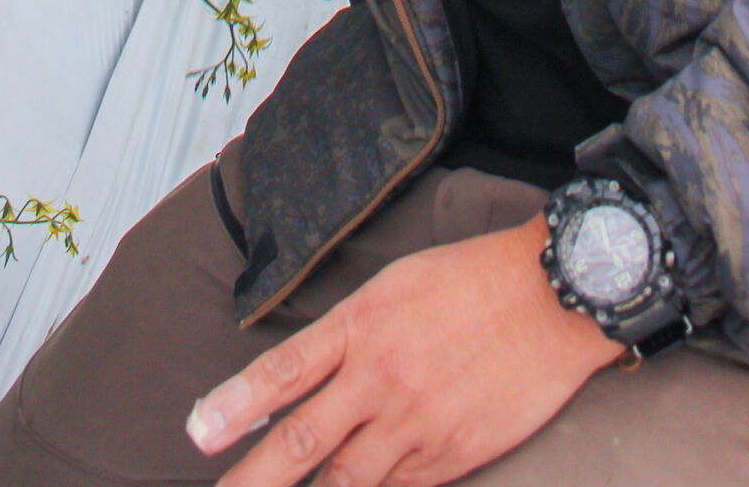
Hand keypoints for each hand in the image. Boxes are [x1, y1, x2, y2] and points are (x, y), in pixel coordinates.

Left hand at [187, 217, 620, 486]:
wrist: (552, 297)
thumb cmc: (471, 281)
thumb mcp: (396, 286)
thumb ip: (348, 335)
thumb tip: (305, 381)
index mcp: (361, 324)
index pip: (282, 373)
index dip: (234, 406)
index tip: (197, 432)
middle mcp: (380, 378)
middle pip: (300, 443)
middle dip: (252, 481)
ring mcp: (416, 424)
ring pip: (347, 481)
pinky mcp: (453, 457)